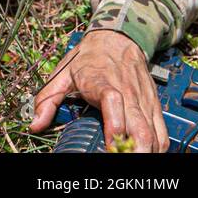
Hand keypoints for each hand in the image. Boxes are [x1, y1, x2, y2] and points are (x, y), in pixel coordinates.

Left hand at [30, 29, 168, 151]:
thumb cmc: (89, 58)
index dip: (114, 125)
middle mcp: (127, 92)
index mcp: (102, 82)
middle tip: (123, 159)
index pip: (113, 102)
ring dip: (146, 151)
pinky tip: (146, 153)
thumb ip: (47, 99)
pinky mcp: (154, 105)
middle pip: (139, 126)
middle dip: (134, 149)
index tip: (109, 145)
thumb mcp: (62, 73)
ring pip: (153, 133)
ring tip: (134, 159)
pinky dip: (157, 147)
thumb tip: (35, 124)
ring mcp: (143, 100)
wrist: (117, 38)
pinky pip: (161, 131)